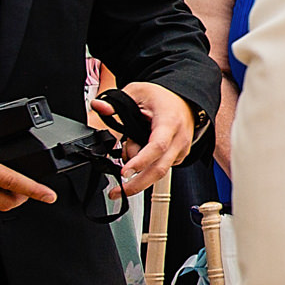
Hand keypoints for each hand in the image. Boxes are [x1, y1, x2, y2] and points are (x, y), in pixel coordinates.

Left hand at [100, 81, 196, 195]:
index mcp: (169, 122)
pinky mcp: (179, 157)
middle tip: (117, 192)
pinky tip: (139, 157)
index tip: (124, 172)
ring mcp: (181, 150)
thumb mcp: (137, 92)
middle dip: (137, 184)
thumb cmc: (163, 98)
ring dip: (138, 173)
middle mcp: (179, 139)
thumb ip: (115, 102)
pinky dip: (145, 168)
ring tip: (126, 156)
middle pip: (159, 169)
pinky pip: (160, 168)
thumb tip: (99, 107)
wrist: (186, 102)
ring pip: (158, 172)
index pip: (157, 146)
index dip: (141, 161)